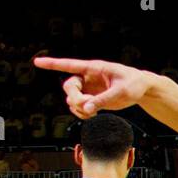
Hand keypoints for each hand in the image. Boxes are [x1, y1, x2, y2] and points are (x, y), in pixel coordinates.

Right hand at [33, 57, 153, 118]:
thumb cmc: (133, 84)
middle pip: (69, 87)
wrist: (141, 89)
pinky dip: (82, 113)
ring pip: (71, 98)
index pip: (69, 65)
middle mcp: (87, 77)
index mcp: (93, 68)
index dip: (53, 64)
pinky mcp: (92, 98)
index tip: (37, 62)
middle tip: (88, 108)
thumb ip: (104, 100)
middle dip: (75, 98)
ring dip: (78, 108)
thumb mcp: (121, 92)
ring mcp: (88, 88)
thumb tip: (87, 108)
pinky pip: (79, 106)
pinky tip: (91, 115)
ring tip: (93, 113)